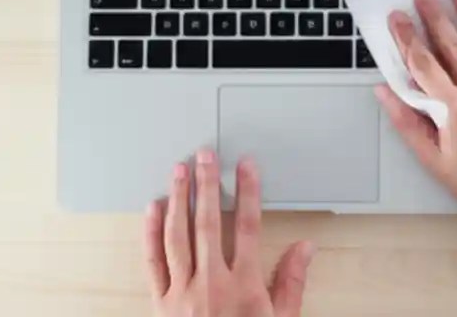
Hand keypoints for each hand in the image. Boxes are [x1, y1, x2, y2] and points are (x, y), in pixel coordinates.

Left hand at [144, 150, 315, 316]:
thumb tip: (305, 249)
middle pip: (208, 223)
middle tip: (205, 155)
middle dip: (207, 184)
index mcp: (244, 288)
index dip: (248, 192)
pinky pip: (153, 261)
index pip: (248, 227)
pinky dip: (151, 233)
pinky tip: (153, 209)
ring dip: (178, 200)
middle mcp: (211, 285)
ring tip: (178, 171)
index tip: (246, 166)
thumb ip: (291, 284)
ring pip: (177, 236)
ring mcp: (182, 293)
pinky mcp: (161, 304)